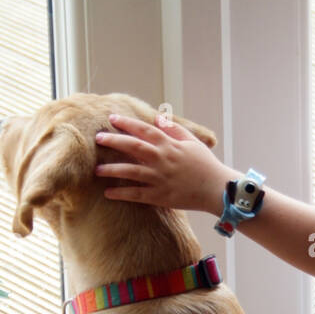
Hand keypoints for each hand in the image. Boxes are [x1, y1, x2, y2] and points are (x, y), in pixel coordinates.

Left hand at [94, 114, 226, 211]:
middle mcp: (163, 159)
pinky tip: (108, 193)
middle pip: (133, 147)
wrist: (217, 189)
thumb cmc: (206, 165)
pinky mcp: (161, 196)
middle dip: (114, 141)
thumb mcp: (192, 142)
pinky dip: (122, 194)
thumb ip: (174, 129)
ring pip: (132, 171)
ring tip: (97, 170)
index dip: (126, 123)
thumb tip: (158, 117)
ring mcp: (160, 178)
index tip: (112, 119)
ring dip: (113, 170)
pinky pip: (138, 194)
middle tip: (98, 139)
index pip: (144, 129)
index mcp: (169, 144)